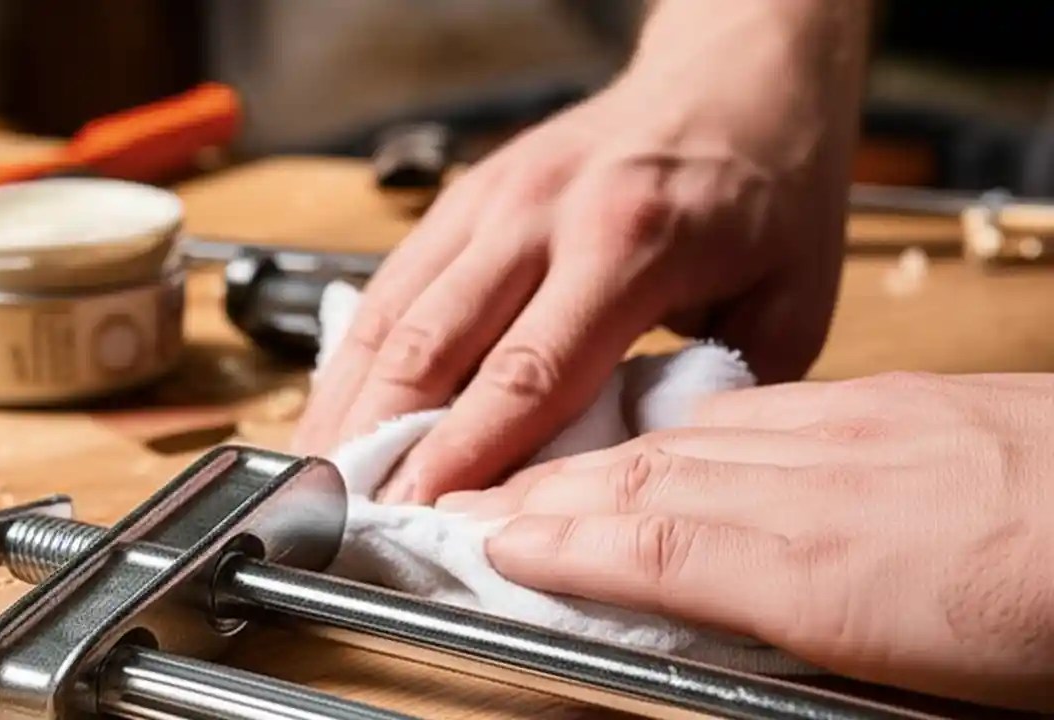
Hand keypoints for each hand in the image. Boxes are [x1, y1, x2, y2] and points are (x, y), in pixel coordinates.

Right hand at [294, 2, 869, 502]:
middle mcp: (542, 215)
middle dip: (382, 442)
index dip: (463, 456)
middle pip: (433, 346)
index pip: (526, 375)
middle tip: (346, 516)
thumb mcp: (788, 301)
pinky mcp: (467, 194)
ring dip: (349, 400)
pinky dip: (358, 352)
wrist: (733, 72)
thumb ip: (713, 396)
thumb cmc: (766, 186)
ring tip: (317, 473)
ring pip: (394, 314)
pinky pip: (395, 282)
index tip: (423, 518)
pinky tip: (340, 403)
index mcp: (630, 243)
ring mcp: (492, 197)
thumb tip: (633, 473)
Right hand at [460, 372, 1053, 710]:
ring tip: (541, 468)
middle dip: (551, 491)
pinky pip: (763, 413)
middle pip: (656, 484)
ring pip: (700, 439)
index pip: (657, 549)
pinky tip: (668, 438)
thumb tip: (716, 641)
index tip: (489, 542)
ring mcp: (868, 430)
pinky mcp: (904, 401)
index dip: (559, 544)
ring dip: (604, 457)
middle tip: (475, 496)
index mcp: (841, 572)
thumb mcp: (947, 684)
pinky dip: (690, 431)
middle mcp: (836, 485)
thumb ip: (814, 652)